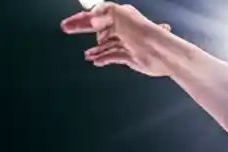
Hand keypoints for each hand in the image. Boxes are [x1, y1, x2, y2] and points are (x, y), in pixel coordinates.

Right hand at [60, 2, 174, 76]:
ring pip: (105, 45)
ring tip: (87, 55)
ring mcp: (126, 43)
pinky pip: (112, 57)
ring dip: (95, 50)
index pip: (95, 17)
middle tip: (66, 30)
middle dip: (83, 29)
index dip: (80, 20)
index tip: (67, 25)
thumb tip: (90, 18)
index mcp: (120, 15)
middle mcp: (122, 28)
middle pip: (99, 30)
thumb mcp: (119, 15)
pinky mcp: (130, 57)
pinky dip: (104, 59)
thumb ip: (102, 13)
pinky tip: (96, 61)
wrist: (160, 52)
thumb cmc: (142, 31)